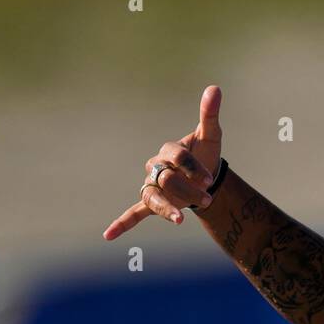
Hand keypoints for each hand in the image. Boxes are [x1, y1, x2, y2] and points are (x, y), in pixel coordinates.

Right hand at [103, 85, 223, 239]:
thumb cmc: (206, 153)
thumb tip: (215, 88)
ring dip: (169, 208)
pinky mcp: (152, 203)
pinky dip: (122, 223)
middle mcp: (156, 167)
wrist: (207, 177)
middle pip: (167, 179)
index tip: (210, 180)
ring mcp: (153, 185)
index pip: (177, 158)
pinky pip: (134, 212)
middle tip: (207, 199)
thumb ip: (209, 114)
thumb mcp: (210, 136)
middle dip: (188, 190)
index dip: (194, 168)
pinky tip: (108, 235)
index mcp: (169, 151)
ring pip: (154, 196)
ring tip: (180, 219)